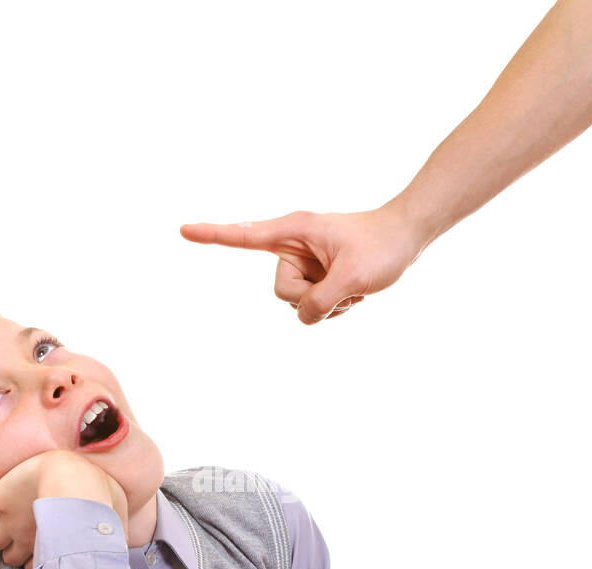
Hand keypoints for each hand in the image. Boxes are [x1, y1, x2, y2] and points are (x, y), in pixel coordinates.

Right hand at [0, 450, 128, 568]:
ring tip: (2, 527)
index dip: (37, 561)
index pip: (33, 567)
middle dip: (16, 550)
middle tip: (25, 537)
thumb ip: (114, 532)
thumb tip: (124, 541)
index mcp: (52, 546)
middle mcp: (28, 539)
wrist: (72, 477)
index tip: (43, 554)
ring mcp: (10, 520)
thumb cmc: (98, 495)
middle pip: (10, 557)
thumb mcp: (113, 516)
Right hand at [180, 203, 428, 324]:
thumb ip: (321, 302)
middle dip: (313, 298)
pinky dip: (335, 305)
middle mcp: (293, 246)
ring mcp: (304, 263)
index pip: (245, 236)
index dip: (213, 235)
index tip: (183, 230)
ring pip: (298, 304)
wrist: (407, 236)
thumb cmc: (382, 246)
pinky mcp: (315, 276)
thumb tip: (302, 316)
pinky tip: (353, 291)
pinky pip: (313, 307)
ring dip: (328, 304)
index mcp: (294, 231)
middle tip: (344, 282)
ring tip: (352, 285)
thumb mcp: (353, 278)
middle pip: (282, 292)